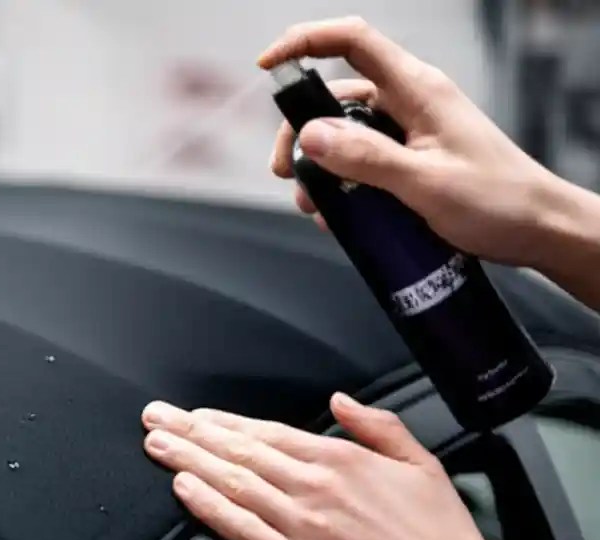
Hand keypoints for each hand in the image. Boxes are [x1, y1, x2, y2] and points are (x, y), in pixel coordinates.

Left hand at [142, 392, 499, 539]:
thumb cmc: (444, 537)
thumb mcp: (421, 463)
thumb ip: (377, 427)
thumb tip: (340, 402)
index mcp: (341, 460)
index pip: (267, 433)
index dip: (224, 423)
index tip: (194, 415)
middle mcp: (315, 486)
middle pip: (239, 451)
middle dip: (190, 432)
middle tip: (155, 418)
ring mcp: (303, 525)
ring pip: (233, 482)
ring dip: (188, 460)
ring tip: (156, 445)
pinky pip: (241, 529)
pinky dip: (208, 505)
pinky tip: (183, 489)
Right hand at [262, 16, 561, 270]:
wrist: (539, 230)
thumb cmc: (498, 203)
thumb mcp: (425, 184)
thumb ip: (366, 158)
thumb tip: (311, 136)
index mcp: (418, 90)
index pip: (353, 41)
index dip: (305, 42)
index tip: (267, 66)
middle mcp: (411, 102)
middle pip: (336, 96)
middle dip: (300, 130)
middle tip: (285, 172)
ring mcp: (411, 130)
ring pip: (344, 133)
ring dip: (318, 167)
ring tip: (312, 204)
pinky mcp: (410, 158)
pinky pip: (362, 160)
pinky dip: (340, 184)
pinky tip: (337, 214)